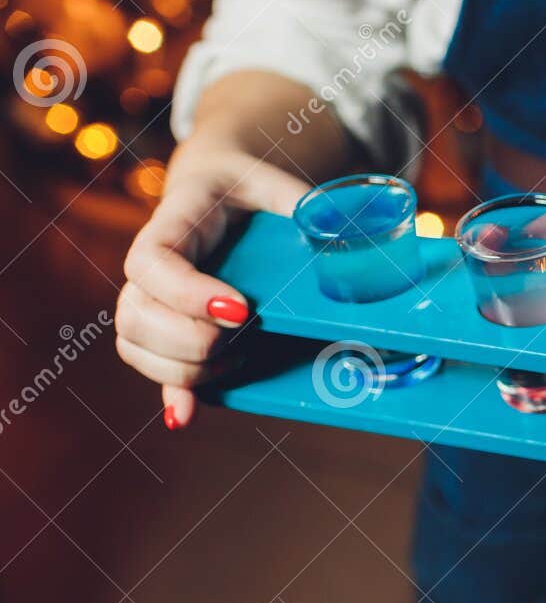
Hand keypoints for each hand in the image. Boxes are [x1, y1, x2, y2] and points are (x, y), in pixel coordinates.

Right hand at [117, 142, 308, 427]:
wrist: (221, 191)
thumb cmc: (252, 191)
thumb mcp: (279, 187)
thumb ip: (307, 208)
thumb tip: (353, 239)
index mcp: (175, 224)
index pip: (152, 262)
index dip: (188, 293)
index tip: (242, 310)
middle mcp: (150, 267)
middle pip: (135, 314)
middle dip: (191, 340)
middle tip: (246, 334)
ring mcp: (152, 300)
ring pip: (135, 343)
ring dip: (186, 366)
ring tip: (238, 356)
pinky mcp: (167, 329)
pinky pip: (151, 364)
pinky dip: (171, 392)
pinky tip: (188, 415)